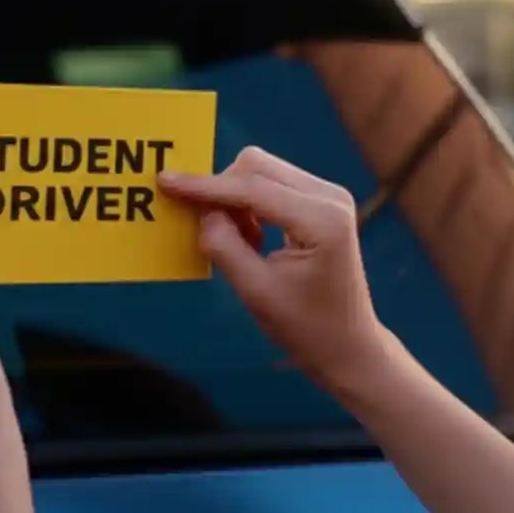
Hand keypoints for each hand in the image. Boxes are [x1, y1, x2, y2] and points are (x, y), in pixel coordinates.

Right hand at [158, 146, 386, 396]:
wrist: (348, 346)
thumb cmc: (306, 328)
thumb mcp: (256, 292)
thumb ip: (224, 247)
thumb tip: (202, 212)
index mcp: (322, 219)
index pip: (252, 188)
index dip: (205, 186)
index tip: (165, 181)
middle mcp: (330, 196)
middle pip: (256, 166)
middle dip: (221, 190)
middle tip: (205, 229)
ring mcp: (329, 196)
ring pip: (262, 171)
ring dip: (235, 199)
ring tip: (237, 243)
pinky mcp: (322, 202)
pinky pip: (272, 184)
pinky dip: (249, 205)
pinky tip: (251, 239)